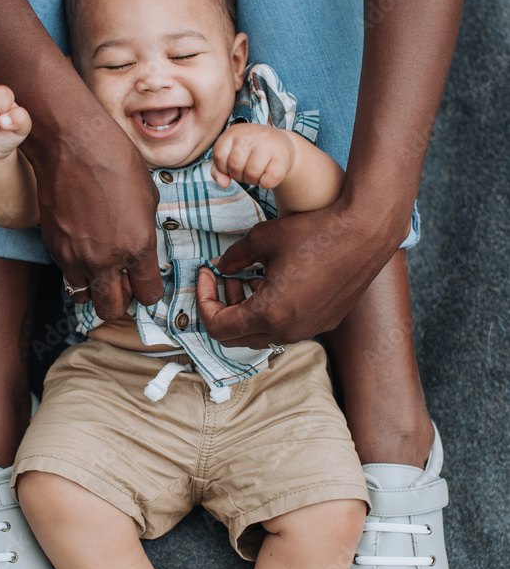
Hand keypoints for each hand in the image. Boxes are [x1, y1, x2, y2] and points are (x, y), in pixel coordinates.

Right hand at [22, 78, 163, 319]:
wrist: (71, 144)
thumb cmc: (114, 160)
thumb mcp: (148, 198)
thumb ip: (146, 232)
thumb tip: (143, 247)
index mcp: (137, 247)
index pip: (148, 295)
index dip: (150, 291)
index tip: (147, 284)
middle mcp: (106, 260)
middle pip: (112, 308)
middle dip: (121, 301)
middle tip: (123, 285)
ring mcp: (76, 257)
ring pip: (85, 297)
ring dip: (95, 289)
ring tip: (100, 270)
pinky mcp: (54, 248)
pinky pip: (67, 274)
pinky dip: (76, 270)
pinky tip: (83, 248)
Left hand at [196, 201, 394, 346]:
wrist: (366, 232)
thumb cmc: (317, 232)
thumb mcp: (263, 238)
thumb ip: (234, 256)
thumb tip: (221, 266)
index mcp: (269, 314)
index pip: (218, 326)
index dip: (203, 301)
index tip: (205, 275)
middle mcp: (289, 331)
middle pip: (237, 337)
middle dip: (223, 307)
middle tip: (222, 277)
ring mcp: (310, 329)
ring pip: (263, 333)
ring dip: (248, 309)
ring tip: (249, 277)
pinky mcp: (325, 321)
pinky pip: (288, 326)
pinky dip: (272, 310)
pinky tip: (276, 281)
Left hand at [211, 123, 294, 188]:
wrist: (281, 145)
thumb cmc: (251, 152)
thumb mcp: (231, 155)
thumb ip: (219, 170)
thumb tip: (223, 184)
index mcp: (234, 131)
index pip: (219, 155)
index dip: (223, 167)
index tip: (233, 164)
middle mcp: (250, 134)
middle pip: (235, 166)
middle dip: (238, 176)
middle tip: (246, 170)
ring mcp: (267, 144)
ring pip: (251, 174)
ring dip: (252, 181)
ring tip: (257, 172)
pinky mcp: (282, 158)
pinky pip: (268, 181)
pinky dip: (266, 184)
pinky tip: (268, 176)